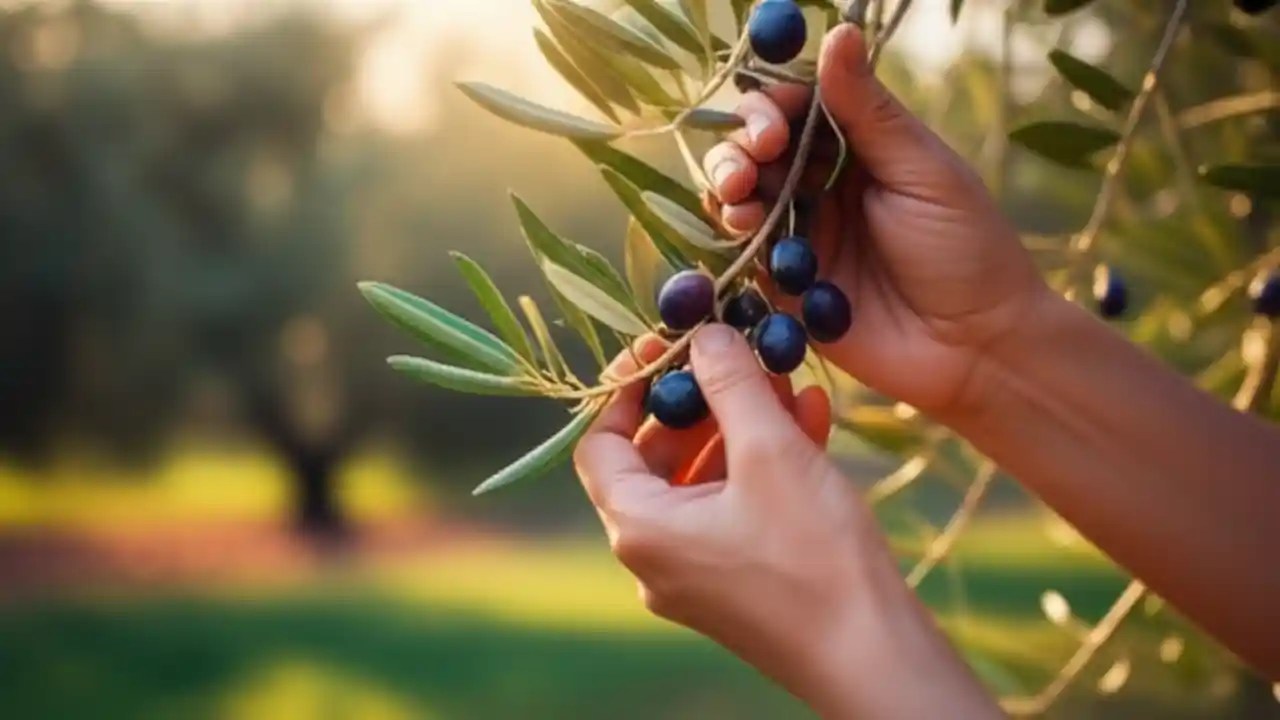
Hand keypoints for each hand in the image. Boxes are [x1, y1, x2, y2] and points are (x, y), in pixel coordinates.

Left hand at [574, 326, 1000, 718]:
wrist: (872, 654)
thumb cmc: (813, 556)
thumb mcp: (769, 451)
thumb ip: (730, 383)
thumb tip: (703, 334)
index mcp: (640, 528)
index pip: (598, 445)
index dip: (625, 390)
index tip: (661, 349)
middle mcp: (655, 558)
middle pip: (652, 461)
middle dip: (697, 405)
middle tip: (730, 361)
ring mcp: (696, 577)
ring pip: (701, 482)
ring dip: (738, 428)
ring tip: (782, 385)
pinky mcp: (738, 586)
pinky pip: (735, 509)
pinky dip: (760, 466)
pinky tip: (809, 421)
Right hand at [703, 24, 1046, 416]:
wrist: (976, 347)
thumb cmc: (967, 250)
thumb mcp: (921, 171)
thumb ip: (869, 111)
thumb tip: (839, 31)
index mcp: (861, 148)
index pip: (797, 108)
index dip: (770, 107)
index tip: (769, 124)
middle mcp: (823, 186)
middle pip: (758, 150)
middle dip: (740, 147)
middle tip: (751, 162)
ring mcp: (802, 236)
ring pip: (741, 197)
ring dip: (728, 187)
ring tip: (739, 196)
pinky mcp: (786, 286)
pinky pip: (742, 254)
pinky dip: (730, 235)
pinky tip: (739, 228)